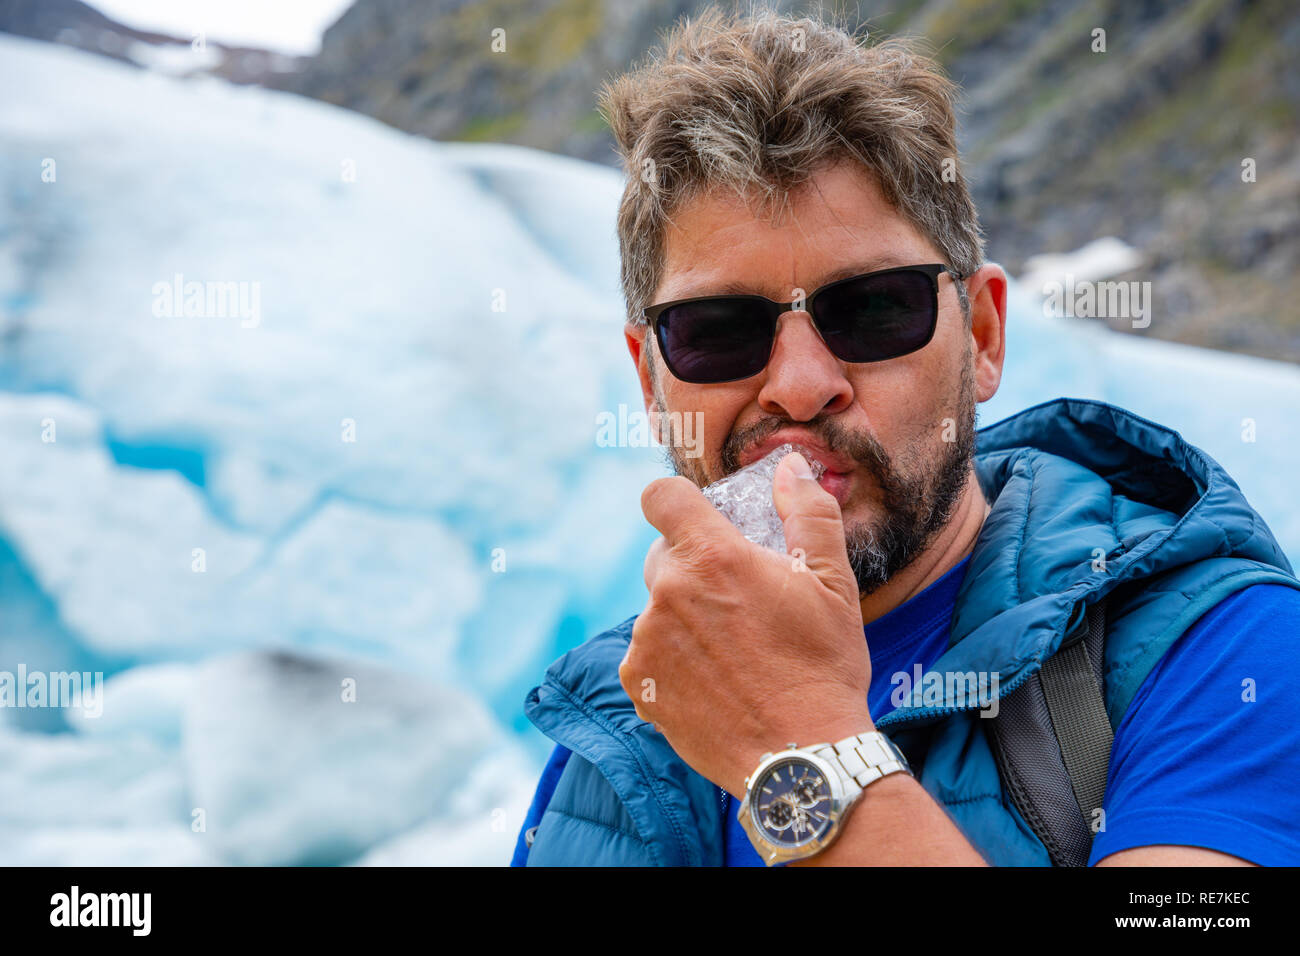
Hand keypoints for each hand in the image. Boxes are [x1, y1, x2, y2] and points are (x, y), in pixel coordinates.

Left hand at [619, 452, 872, 798]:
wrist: (803, 758)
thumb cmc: (824, 667)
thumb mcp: (834, 583)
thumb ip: (808, 514)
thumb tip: (793, 468)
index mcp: (712, 556)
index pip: (660, 496)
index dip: (677, 501)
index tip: (697, 518)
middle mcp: (668, 593)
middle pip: (664, 556)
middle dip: (695, 567)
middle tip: (739, 600)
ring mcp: (647, 642)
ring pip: (659, 609)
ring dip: (685, 617)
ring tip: (734, 652)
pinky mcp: (640, 685)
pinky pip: (648, 654)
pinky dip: (672, 660)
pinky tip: (714, 681)